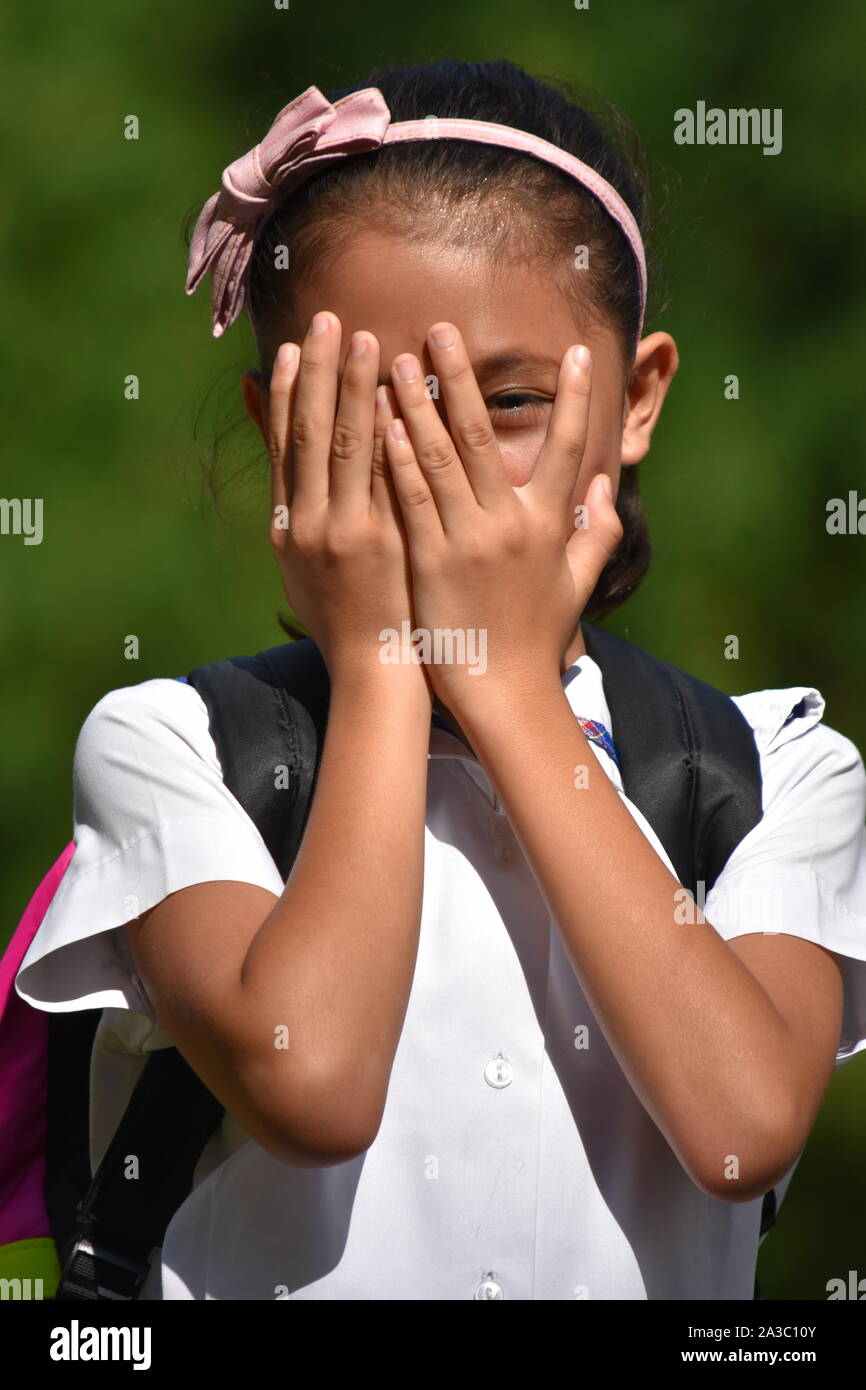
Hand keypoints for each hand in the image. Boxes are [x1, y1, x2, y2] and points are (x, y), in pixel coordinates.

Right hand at [265, 311, 422, 685]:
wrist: (372, 668)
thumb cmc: (342, 613)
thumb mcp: (299, 561)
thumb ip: (292, 503)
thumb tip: (286, 470)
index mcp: (287, 524)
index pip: (284, 445)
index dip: (290, 393)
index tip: (297, 346)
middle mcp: (309, 523)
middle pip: (311, 434)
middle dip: (321, 375)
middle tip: (331, 321)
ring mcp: (346, 533)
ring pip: (348, 449)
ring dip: (355, 392)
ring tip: (368, 341)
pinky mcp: (384, 545)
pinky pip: (385, 479)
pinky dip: (386, 438)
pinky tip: (396, 400)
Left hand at [382, 324, 622, 708]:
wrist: (502, 693)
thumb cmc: (537, 640)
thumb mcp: (577, 584)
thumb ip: (599, 533)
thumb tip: (607, 487)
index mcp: (549, 524)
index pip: (567, 446)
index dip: (574, 398)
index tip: (576, 352)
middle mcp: (510, 523)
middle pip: (482, 434)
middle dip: (462, 376)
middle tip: (441, 328)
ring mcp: (467, 540)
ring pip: (439, 456)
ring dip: (417, 403)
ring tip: (394, 358)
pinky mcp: (430, 560)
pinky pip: (409, 497)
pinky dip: (396, 456)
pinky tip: (379, 420)